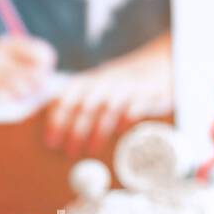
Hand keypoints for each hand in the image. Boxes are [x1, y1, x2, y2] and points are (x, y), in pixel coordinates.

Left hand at [44, 36, 172, 156]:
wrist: (163, 61)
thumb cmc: (120, 85)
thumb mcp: (96, 88)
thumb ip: (77, 105)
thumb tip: (52, 136)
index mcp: (89, 82)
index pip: (67, 97)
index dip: (57, 120)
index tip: (51, 141)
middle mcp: (106, 82)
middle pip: (86, 105)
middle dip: (75, 131)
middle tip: (69, 153)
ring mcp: (128, 87)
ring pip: (108, 108)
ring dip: (98, 131)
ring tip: (91, 151)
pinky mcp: (149, 93)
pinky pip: (136, 106)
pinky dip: (127, 119)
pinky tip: (121, 133)